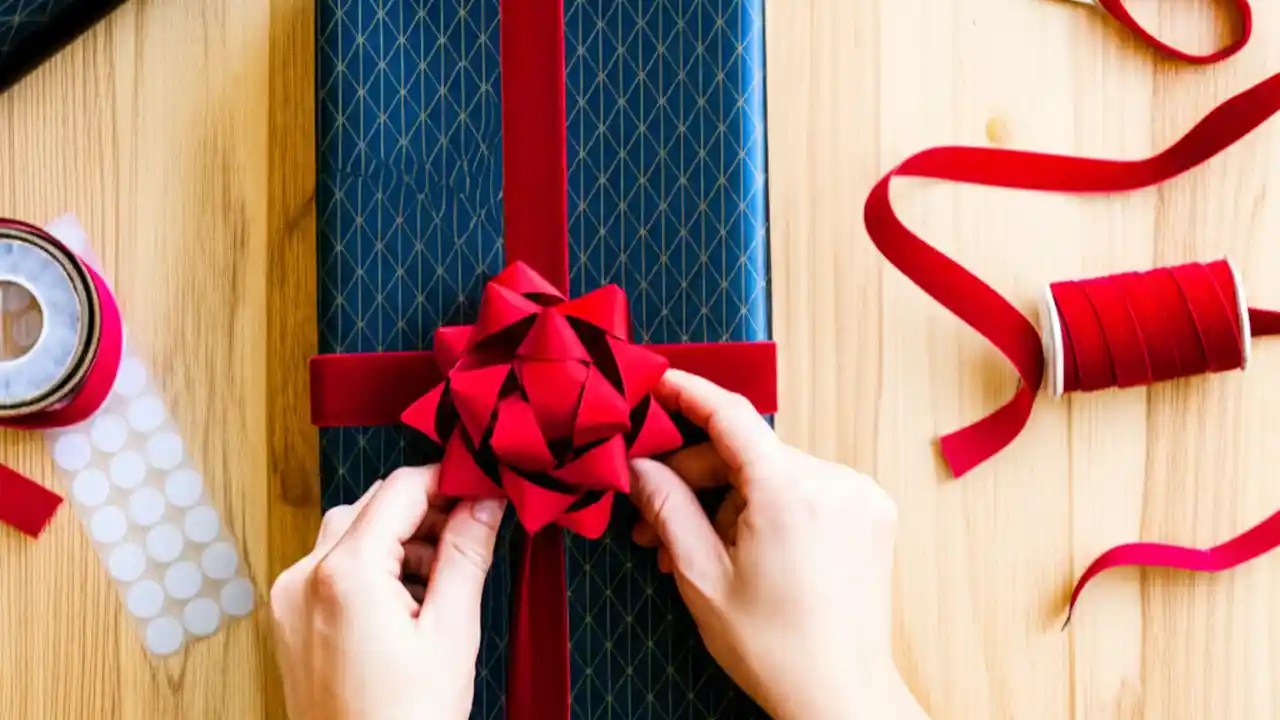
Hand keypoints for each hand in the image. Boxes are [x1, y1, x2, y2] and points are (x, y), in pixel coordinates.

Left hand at [270, 466, 506, 719]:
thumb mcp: (451, 631)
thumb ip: (466, 554)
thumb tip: (484, 502)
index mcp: (345, 575)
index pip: (400, 489)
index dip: (446, 480)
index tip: (481, 485)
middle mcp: (304, 578)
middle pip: (370, 507)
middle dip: (423, 512)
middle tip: (471, 531)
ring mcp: (290, 601)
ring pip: (349, 535)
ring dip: (398, 541)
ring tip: (442, 579)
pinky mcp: (290, 622)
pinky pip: (331, 570)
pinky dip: (371, 570)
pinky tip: (409, 601)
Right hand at [629, 371, 927, 719]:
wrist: (840, 696)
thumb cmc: (772, 648)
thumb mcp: (701, 577)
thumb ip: (666, 508)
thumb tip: (638, 465)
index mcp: (789, 492)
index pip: (730, 416)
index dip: (688, 393)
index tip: (657, 382)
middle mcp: (833, 481)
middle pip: (748, 452)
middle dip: (695, 478)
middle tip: (651, 519)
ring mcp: (859, 494)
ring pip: (774, 472)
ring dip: (729, 498)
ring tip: (694, 547)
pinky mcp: (871, 512)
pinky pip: (805, 488)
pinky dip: (768, 505)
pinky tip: (741, 544)